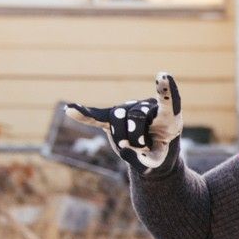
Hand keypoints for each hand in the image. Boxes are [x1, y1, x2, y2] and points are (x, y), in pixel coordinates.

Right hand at [63, 72, 183, 170]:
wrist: (149, 151)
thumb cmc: (158, 152)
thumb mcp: (157, 163)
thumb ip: (144, 160)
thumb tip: (123, 147)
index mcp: (167, 115)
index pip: (168, 100)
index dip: (166, 90)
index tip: (163, 76)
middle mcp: (147, 106)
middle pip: (137, 116)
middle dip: (138, 139)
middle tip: (145, 148)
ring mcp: (128, 109)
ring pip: (119, 119)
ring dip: (123, 139)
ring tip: (133, 146)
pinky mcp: (111, 117)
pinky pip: (96, 116)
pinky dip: (84, 114)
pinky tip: (69, 110)